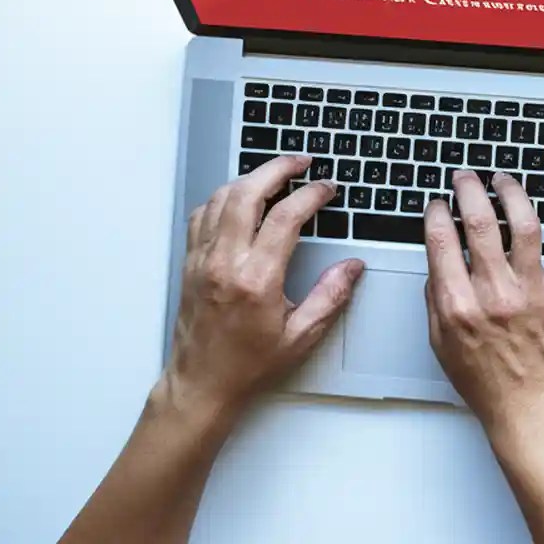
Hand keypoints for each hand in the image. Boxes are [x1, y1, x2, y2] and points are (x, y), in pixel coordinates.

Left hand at [165, 155, 364, 417]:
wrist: (201, 383)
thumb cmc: (248, 365)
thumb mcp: (301, 336)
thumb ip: (330, 296)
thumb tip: (352, 267)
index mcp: (256, 280)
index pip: (286, 218)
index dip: (311, 195)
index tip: (327, 188)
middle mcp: (225, 263)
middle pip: (247, 193)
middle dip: (277, 168)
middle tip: (300, 160)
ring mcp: (203, 260)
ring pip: (221, 198)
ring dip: (249, 179)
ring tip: (274, 174)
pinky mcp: (191, 263)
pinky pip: (202, 216)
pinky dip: (223, 198)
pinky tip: (239, 199)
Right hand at [423, 170, 543, 436]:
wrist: (526, 406)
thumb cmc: (484, 379)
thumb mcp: (440, 342)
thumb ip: (435, 299)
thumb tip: (436, 261)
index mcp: (459, 305)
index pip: (441, 241)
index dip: (436, 213)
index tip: (437, 203)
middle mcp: (494, 294)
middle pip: (478, 223)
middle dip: (468, 189)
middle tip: (466, 178)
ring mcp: (531, 293)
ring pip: (524, 226)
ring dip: (512, 193)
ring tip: (503, 179)